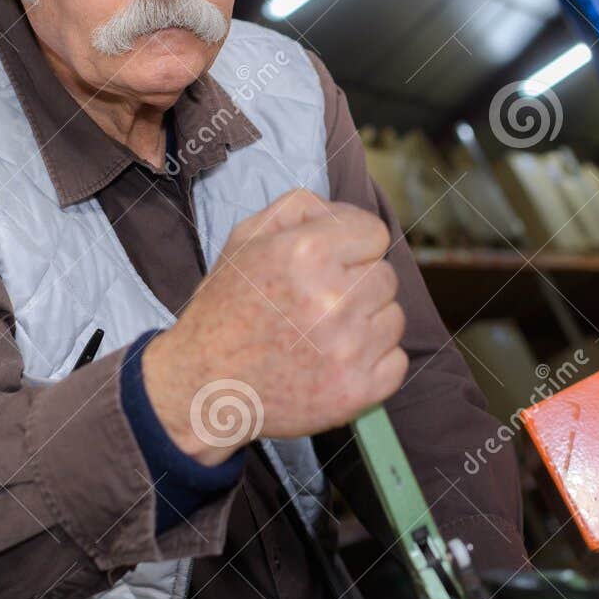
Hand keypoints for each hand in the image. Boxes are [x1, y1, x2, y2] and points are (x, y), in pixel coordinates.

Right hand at [142, 189, 407, 464]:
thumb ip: (300, 207)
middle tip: (316, 304)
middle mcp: (333, 299)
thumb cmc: (225, 309)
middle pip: (386, 276)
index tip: (329, 265)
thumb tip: (345, 214)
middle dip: (356, 285)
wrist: (202, 386)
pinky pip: (396, 361)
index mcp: (306, 253)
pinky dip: (373, 362)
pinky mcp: (357, 391)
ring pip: (394, 317)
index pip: (374, 233)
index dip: (351, 247)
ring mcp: (348, 349)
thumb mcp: (245, 239)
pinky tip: (335, 361)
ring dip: (366, 323)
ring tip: (322, 334)